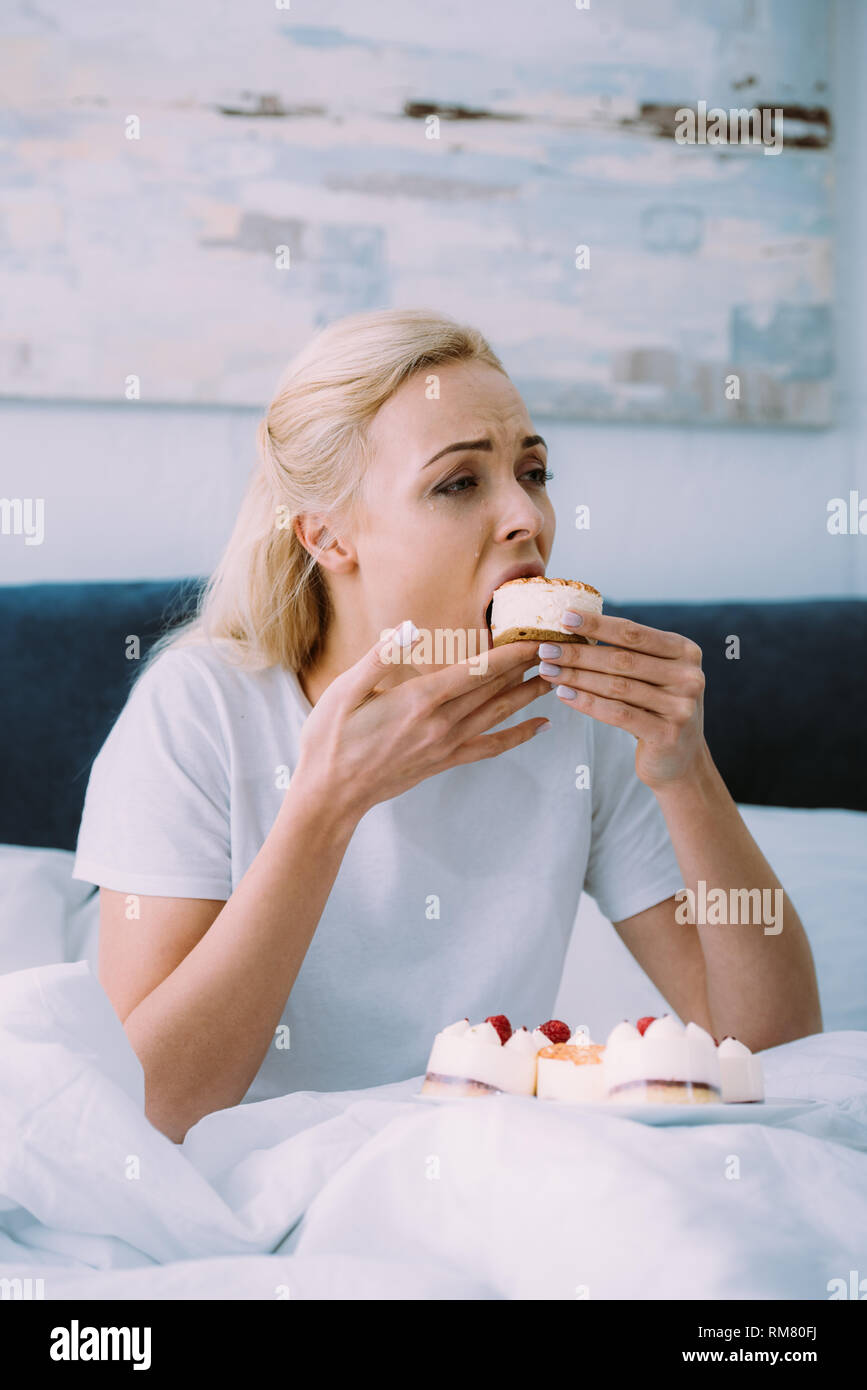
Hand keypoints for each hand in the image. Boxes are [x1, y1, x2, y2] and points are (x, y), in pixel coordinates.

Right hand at [294, 627, 552, 821]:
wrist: (330, 793)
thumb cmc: (331, 739)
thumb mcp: (344, 691)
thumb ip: (380, 658)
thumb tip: (409, 628)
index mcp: (419, 700)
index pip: (477, 670)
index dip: (510, 653)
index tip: (536, 637)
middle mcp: (441, 723)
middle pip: (495, 689)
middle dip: (528, 667)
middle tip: (557, 648)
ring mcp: (446, 745)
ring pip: (498, 714)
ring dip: (530, 695)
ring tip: (556, 677)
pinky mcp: (445, 761)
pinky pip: (491, 747)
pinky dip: (518, 736)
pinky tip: (540, 727)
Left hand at [536, 611, 705, 790]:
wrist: (680, 759)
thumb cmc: (657, 708)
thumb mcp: (654, 674)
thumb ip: (629, 652)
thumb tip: (575, 627)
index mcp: (685, 651)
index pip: (633, 633)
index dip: (597, 624)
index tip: (564, 617)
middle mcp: (689, 675)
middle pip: (622, 659)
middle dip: (579, 653)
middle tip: (546, 649)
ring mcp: (681, 706)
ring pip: (617, 686)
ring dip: (576, 677)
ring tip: (547, 671)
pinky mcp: (667, 734)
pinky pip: (618, 713)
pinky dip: (587, 703)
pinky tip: (564, 695)